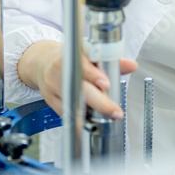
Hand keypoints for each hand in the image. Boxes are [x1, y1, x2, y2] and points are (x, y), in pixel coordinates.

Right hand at [18, 40, 137, 118]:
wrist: (43, 62)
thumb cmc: (69, 57)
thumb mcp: (89, 53)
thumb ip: (112, 60)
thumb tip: (131, 66)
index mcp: (73, 55)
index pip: (83, 65)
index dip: (94, 75)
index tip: (105, 83)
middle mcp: (61, 70)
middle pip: (80, 88)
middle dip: (99, 102)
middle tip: (114, 111)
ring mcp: (53, 86)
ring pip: (73, 103)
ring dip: (90, 112)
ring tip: (105, 118)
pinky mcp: (50, 100)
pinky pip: (65, 112)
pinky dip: (78, 118)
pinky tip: (89, 121)